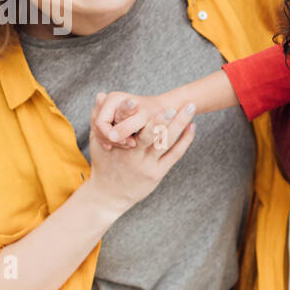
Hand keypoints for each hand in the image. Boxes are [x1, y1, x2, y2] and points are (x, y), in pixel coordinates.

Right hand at [84, 91, 196, 215]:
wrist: (109, 195)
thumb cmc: (104, 164)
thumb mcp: (97, 141)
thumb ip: (99, 117)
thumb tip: (100, 94)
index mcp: (117, 145)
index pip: (123, 125)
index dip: (128, 112)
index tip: (135, 100)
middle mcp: (133, 155)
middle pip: (150, 134)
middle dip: (162, 119)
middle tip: (174, 104)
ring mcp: (147, 165)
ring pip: (165, 142)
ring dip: (179, 124)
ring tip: (190, 108)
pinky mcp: (157, 173)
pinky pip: (174, 154)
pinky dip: (184, 140)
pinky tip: (192, 127)